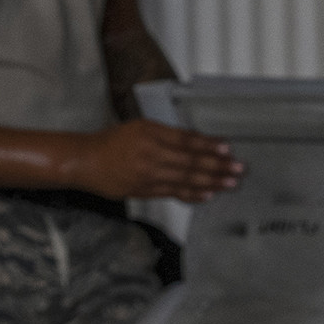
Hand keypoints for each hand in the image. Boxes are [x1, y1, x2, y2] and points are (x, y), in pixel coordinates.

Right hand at [68, 119, 243, 202]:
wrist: (85, 162)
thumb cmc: (112, 142)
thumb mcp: (139, 128)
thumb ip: (166, 135)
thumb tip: (196, 142)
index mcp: (150, 133)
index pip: (185, 140)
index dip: (208, 144)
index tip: (227, 147)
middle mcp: (150, 154)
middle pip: (190, 161)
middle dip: (217, 166)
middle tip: (238, 169)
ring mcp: (148, 175)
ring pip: (184, 179)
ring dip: (210, 182)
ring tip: (230, 183)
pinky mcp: (144, 191)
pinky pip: (172, 193)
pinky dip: (191, 194)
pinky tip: (207, 195)